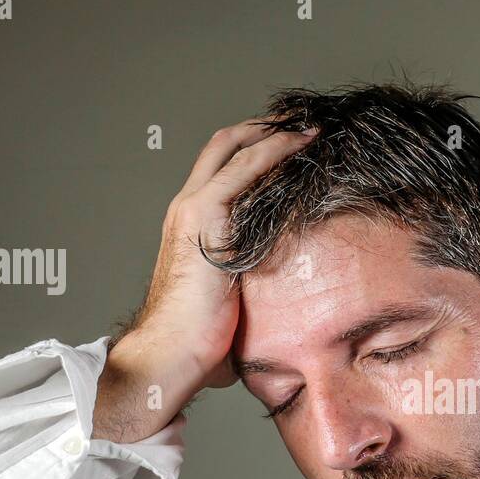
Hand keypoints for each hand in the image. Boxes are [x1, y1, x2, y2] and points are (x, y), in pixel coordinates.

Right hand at [93, 119, 318, 441]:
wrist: (170, 354)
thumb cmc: (198, 344)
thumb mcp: (232, 305)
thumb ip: (252, 294)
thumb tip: (284, 319)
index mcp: (192, 226)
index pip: (221, 171)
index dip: (254, 151)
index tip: (290, 145)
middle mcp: (188, 208)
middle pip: (224, 147)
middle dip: (264, 129)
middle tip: (302, 124)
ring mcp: (193, 208)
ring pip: (233, 148)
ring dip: (274, 132)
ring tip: (309, 127)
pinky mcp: (205, 216)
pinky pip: (245, 168)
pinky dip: (275, 150)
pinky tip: (301, 144)